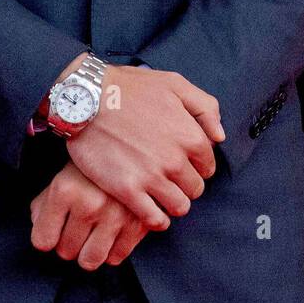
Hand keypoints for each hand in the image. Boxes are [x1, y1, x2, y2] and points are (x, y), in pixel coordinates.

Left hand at [30, 159, 149, 268]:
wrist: (132, 143)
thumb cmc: (90, 165)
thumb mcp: (61, 177)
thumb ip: (44, 205)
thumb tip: (41, 235)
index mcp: (64, 190)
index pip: (43, 241)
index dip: (46, 238)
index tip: (52, 232)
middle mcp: (88, 204)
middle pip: (66, 252)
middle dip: (68, 243)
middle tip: (75, 227)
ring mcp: (114, 216)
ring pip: (90, 260)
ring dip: (88, 252)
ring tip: (91, 235)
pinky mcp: (137, 225)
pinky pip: (115, 258)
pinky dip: (111, 251)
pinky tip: (110, 233)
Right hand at [66, 64, 224, 229]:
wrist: (84, 97)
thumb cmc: (128, 87)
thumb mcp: (172, 83)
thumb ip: (204, 107)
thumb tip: (219, 136)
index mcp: (189, 136)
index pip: (207, 165)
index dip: (196, 164)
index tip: (182, 160)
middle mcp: (174, 160)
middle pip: (195, 188)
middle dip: (185, 183)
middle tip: (168, 175)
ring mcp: (150, 177)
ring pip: (179, 207)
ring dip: (172, 201)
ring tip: (159, 192)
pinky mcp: (127, 190)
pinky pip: (154, 219)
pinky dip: (156, 219)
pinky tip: (149, 209)